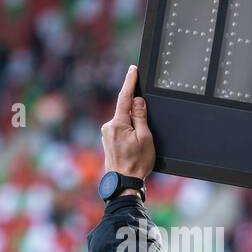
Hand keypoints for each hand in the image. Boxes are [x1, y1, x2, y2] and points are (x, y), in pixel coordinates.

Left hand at [101, 65, 155, 186]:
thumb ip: (140, 116)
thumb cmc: (137, 163)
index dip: (130, 82)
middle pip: (125, 111)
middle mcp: (109, 126)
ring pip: (124, 121)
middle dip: (137, 114)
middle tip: (144, 134)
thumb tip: (137, 100)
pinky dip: (129, 132)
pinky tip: (133, 147)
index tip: (133, 69)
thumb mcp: (145, 138)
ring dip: (133, 126)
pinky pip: (120, 129)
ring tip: (139, 147)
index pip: (125, 97)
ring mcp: (106, 134)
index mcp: (118, 124)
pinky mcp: (107, 140)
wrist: (123, 182)